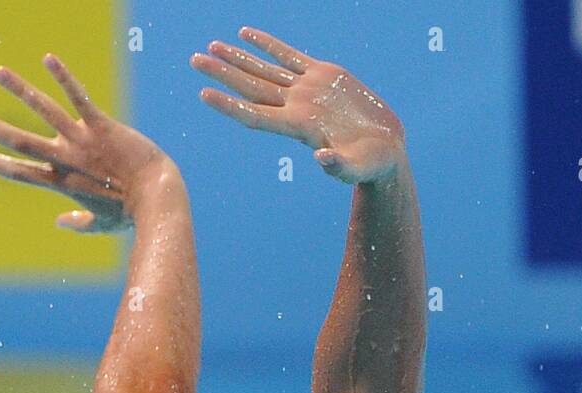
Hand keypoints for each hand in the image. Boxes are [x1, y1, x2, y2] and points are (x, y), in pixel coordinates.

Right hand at [0, 54, 171, 231]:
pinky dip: (64, 78)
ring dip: (20, 90)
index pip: (18, 170)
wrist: (157, 197)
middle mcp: (66, 159)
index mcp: (61, 181)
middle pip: (20, 141)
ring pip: (45, 111)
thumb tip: (59, 222)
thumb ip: (79, 223)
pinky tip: (48, 58)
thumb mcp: (102, 225)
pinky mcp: (102, 127)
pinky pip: (80, 98)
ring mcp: (82, 142)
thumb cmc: (132, 214)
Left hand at [191, 27, 405, 184]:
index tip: (204, 93)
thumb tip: (323, 158)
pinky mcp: (323, 75)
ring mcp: (307, 89)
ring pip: (264, 70)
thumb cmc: (371, 165)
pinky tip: (245, 34)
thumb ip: (340, 167)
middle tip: (194, 60)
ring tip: (211, 47)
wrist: (386, 150)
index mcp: (299, 127)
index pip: (256, 115)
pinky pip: (288, 55)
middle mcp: (297, 106)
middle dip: (223, 73)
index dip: (230, 105)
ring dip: (237, 58)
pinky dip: (267, 44)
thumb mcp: (358, 169)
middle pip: (251, 87)